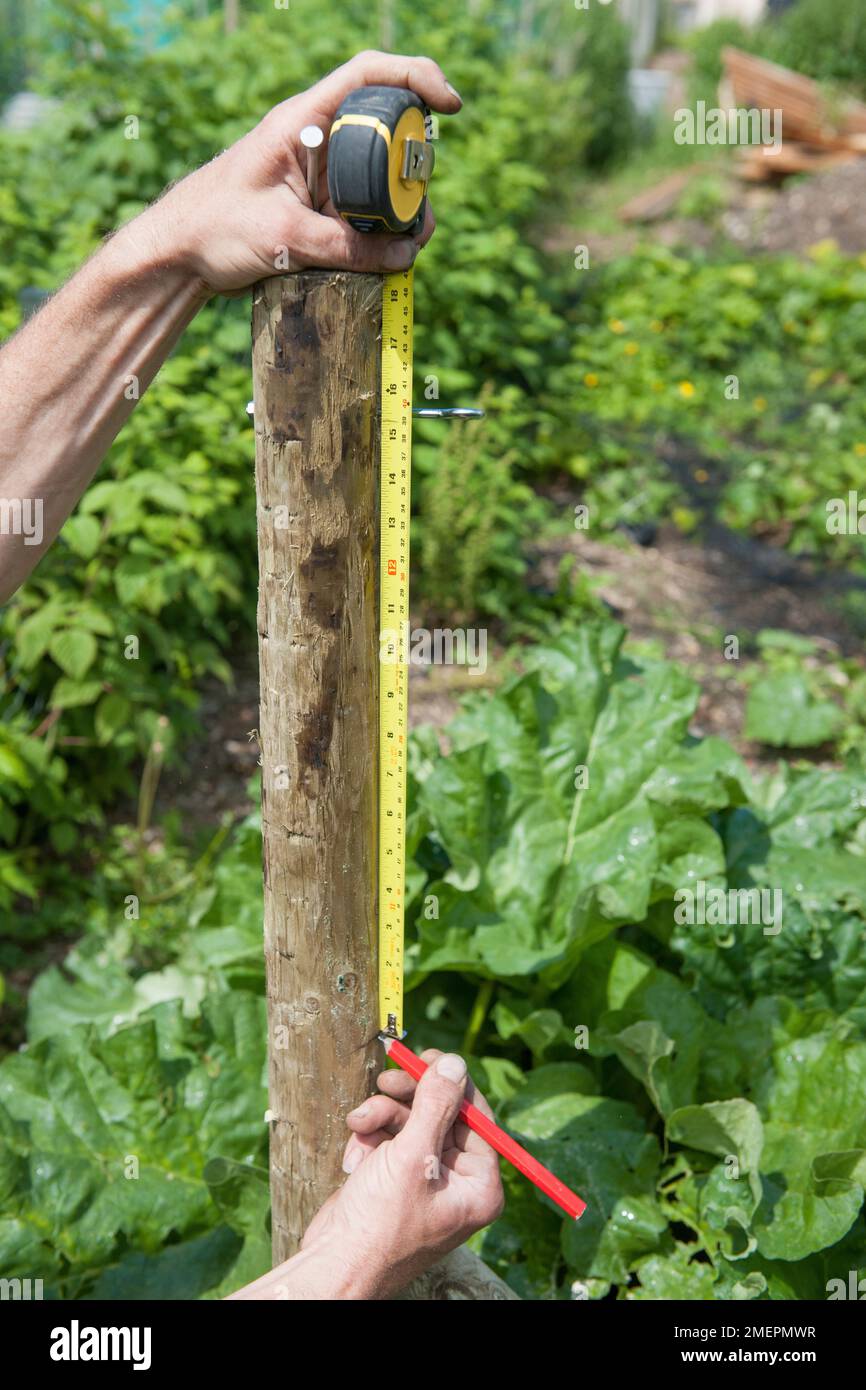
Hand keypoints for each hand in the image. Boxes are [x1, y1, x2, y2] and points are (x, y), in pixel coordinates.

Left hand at [132, 51, 461, 294]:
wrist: (176, 255)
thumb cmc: (213, 228)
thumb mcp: (284, 238)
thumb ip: (346, 248)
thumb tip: (403, 255)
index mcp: (301, 122)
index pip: (367, 75)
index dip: (415, 77)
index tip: (449, 105)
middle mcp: (313, 139)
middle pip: (383, 135)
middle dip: (413, 173)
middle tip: (421, 218)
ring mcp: (316, 174)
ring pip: (375, 180)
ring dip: (397, 211)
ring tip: (404, 248)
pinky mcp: (315, 205)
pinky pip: (359, 210)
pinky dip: (376, 231)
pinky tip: (381, 258)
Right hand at [301, 1049, 503, 1297]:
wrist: (334, 1263)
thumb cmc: (380, 1225)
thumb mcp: (412, 1157)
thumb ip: (435, 1106)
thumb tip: (456, 1064)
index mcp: (478, 1186)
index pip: (478, 1117)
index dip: (452, 1084)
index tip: (429, 1058)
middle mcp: (457, 1183)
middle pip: (440, 1116)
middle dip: (407, 1101)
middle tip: (387, 1080)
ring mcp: (425, 1182)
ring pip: (410, 1124)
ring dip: (381, 1119)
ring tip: (359, 1124)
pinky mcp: (396, 1181)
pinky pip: (390, 1142)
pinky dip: (370, 1141)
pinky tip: (356, 1157)